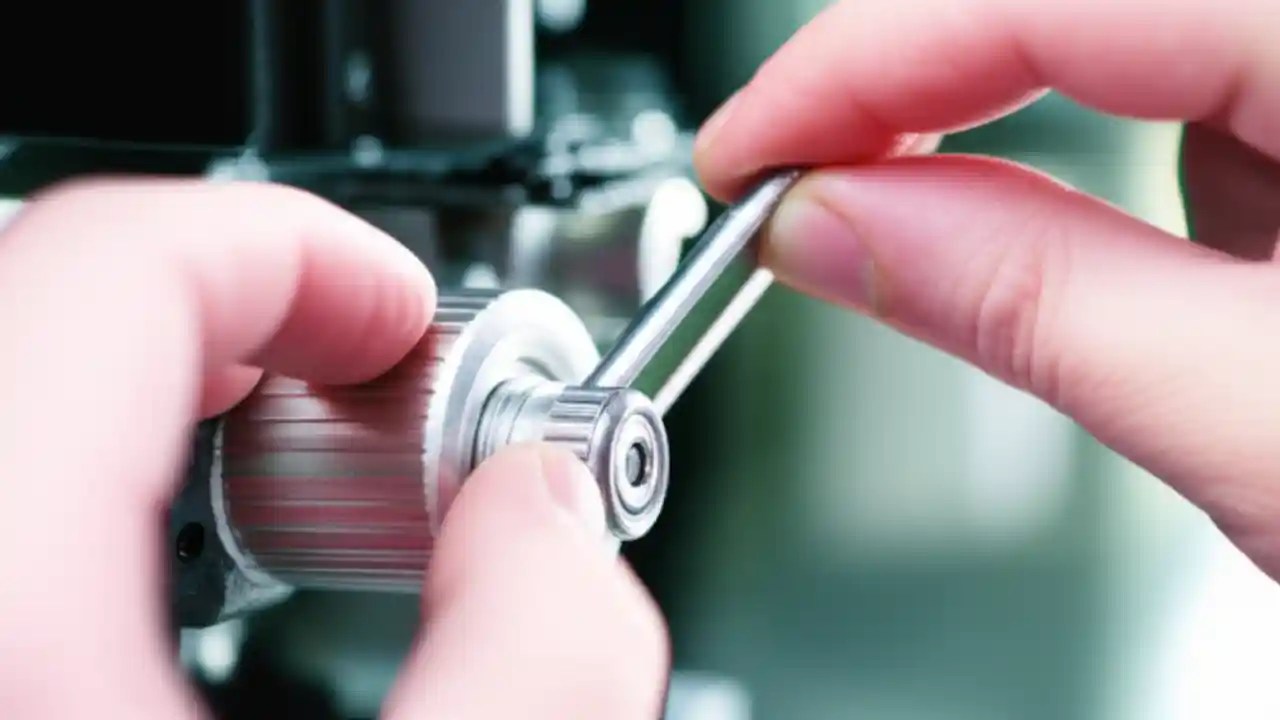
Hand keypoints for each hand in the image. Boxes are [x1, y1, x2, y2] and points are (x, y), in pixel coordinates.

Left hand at [0, 179, 667, 717]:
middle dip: (251, 320)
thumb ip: (537, 665)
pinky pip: (7, 495)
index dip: (301, 251)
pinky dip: (108, 476)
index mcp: (2, 604)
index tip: (398, 314)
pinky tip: (189, 568)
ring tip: (293, 481)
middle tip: (367, 392)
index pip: (113, 268)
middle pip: (56, 314)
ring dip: (177, 402)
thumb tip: (553, 516)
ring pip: (24, 396)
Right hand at [695, 1, 1279, 575]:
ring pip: (1094, 30)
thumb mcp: (1262, 420)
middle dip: (893, 75)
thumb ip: (1037, 302)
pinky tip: (1030, 197)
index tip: (743, 162)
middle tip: (786, 177)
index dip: (852, 66)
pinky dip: (1058, 122)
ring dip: (970, 99)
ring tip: (881, 200)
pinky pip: (1160, 69)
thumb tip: (832, 228)